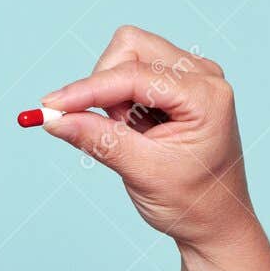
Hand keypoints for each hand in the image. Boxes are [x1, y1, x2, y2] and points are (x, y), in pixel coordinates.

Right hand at [41, 26, 258, 254]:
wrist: (217, 222)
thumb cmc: (193, 203)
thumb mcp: (143, 173)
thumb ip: (99, 139)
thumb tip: (55, 118)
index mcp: (206, 96)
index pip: (133, 75)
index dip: (88, 90)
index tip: (51, 106)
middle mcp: (204, 75)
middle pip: (131, 48)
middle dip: (105, 86)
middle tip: (112, 130)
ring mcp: (194, 76)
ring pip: (129, 57)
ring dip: (114, 94)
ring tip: (133, 135)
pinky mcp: (181, 84)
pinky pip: (135, 72)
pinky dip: (123, 98)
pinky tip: (139, 130)